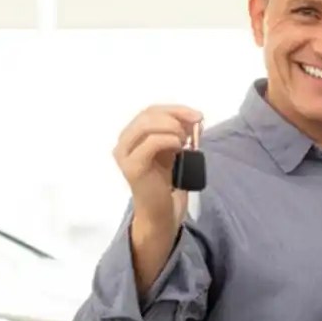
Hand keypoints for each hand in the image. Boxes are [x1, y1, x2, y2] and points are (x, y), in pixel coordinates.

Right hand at [113, 105, 202, 226]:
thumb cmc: (166, 182)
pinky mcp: (132, 167)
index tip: (197, 115)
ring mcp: (125, 154)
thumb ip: (180, 133)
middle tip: (195, 123)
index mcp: (131, 135)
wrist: (160, 211)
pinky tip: (179, 146)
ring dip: (172, 126)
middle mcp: (124, 142)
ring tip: (186, 139)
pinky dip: (168, 139)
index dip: (175, 109)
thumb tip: (194, 118)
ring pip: (146, 125)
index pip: (151, 111)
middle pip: (148, 114)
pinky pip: (150, 143)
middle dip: (176, 115)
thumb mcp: (173, 150)